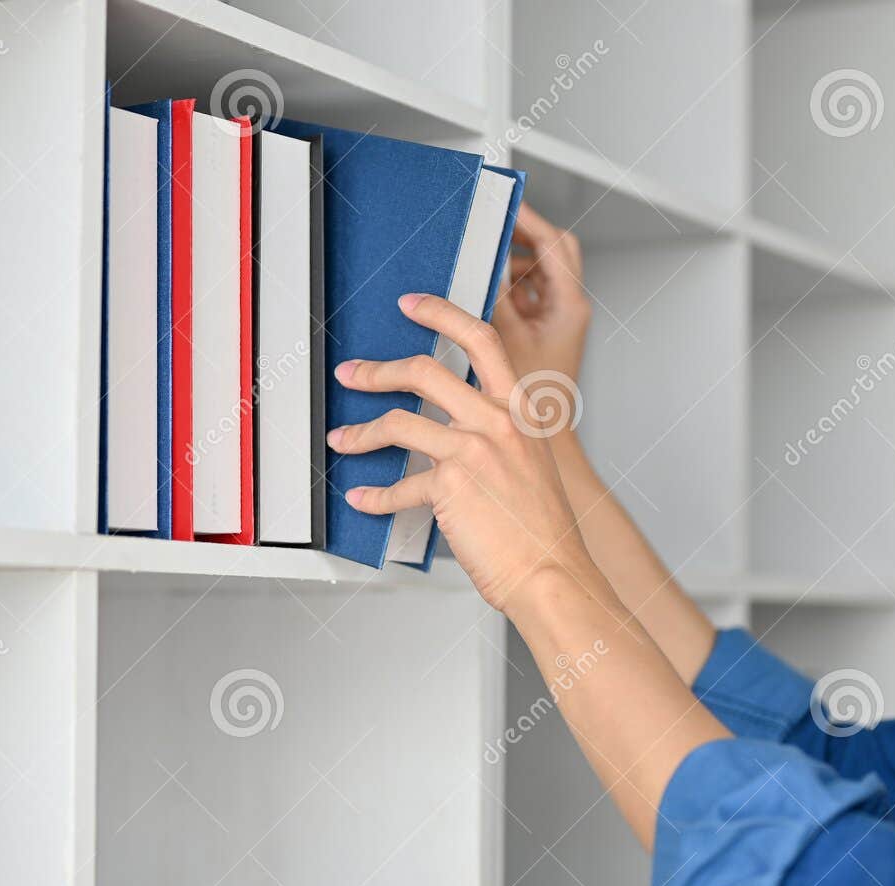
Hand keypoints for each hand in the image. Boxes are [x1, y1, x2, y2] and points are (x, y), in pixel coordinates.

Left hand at [328, 293, 600, 615]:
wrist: (551, 571)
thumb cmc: (542, 528)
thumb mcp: (531, 462)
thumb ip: (497, 434)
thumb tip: (450, 424)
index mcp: (519, 408)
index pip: (480, 339)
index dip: (441, 313)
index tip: (411, 305)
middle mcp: (496, 421)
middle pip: (424, 370)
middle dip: (377, 370)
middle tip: (353, 373)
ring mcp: (473, 450)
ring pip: (398, 422)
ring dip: (360, 431)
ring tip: (343, 438)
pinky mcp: (450, 485)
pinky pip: (398, 484)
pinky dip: (374, 495)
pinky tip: (362, 499)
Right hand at [492, 204, 590, 408]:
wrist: (543, 437)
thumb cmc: (533, 402)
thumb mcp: (505, 342)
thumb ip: (495, 299)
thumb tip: (483, 264)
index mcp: (570, 307)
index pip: (554, 244)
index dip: (528, 219)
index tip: (504, 204)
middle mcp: (568, 309)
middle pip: (550, 253)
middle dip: (520, 238)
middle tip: (490, 228)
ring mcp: (557, 320)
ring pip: (538, 274)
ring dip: (511, 265)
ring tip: (480, 267)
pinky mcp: (544, 332)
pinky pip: (527, 296)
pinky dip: (507, 289)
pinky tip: (482, 297)